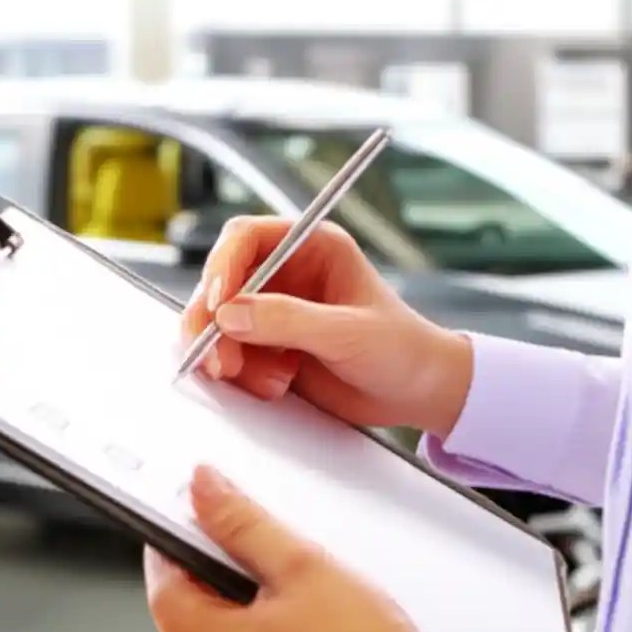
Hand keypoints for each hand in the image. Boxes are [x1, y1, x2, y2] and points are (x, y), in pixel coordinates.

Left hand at [145, 465, 418, 631]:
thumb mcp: (303, 568)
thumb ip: (244, 523)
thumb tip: (204, 488)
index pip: (162, 571)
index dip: (177, 530)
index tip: (199, 504)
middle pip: (189, 599)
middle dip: (217, 562)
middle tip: (257, 539)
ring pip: (219, 624)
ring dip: (243, 594)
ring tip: (290, 581)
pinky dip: (260, 625)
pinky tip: (299, 615)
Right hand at [182, 216, 472, 435]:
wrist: (418, 393)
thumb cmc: (401, 350)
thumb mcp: (348, 334)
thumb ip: (289, 321)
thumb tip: (230, 314)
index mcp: (311, 247)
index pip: (245, 237)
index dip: (222, 266)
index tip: (217, 303)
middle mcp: (286, 274)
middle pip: (220, 282)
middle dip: (213, 322)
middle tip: (219, 359)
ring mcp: (274, 311)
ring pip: (219, 323)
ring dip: (228, 355)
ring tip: (269, 380)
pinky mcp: (269, 347)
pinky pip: (231, 354)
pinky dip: (242, 374)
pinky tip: (278, 385)